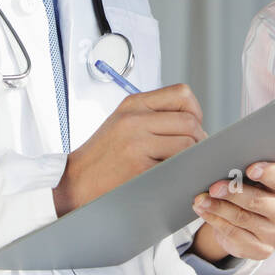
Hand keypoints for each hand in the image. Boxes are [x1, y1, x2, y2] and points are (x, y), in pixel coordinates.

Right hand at [53, 84, 204, 215]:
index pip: (181, 94)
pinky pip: (176, 165)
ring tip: (181, 163)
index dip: (195, 110)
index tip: (192, 126)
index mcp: (133, 104)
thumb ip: (154, 114)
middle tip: (192, 151)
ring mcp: (137, 143)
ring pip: (187, 143)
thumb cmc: (102, 154)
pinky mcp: (140, 168)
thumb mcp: (123, 121)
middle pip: (189, 121)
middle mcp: (135, 119)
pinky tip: (172, 174)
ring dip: (191, 156)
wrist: (75, 180)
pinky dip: (181, 171)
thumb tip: (193, 121)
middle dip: (198, 138)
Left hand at [190, 162, 274, 261]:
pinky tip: (204, 211)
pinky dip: (215, 221)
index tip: (249, 169)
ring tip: (201, 199)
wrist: (253, 221)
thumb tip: (226, 167)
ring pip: (242, 219)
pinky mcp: (261, 250)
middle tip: (214, 187)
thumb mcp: (257, 179)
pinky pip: (234, 234)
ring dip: (218, 207)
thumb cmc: (255, 190)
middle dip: (234, 193)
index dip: (268, 173)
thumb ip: (249, 172)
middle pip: (259, 202)